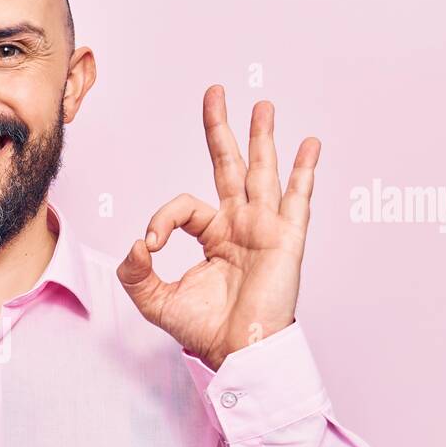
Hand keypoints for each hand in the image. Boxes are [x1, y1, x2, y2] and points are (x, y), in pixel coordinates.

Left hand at [117, 85, 319, 370]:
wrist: (236, 353)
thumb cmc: (205, 330)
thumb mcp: (155, 299)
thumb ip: (136, 272)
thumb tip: (137, 243)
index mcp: (212, 236)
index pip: (183, 206)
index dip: (162, 218)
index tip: (151, 246)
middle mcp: (239, 226)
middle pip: (229, 166)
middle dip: (221, 130)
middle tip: (216, 93)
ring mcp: (265, 229)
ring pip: (262, 172)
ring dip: (263, 137)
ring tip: (263, 106)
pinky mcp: (286, 240)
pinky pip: (297, 199)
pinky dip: (304, 172)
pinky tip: (309, 145)